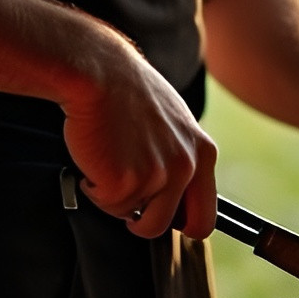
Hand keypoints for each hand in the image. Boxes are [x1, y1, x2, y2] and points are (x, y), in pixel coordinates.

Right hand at [62, 36, 218, 240]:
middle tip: (126, 203)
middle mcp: (186, 167)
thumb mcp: (174, 122)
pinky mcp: (124, 182)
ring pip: (131, 216)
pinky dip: (93, 187)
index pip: (205, 217)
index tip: (162, 217)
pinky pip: (105, 203)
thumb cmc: (128, 91)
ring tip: (107, 163)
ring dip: (115, 198)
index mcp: (203, 153)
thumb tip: (176, 195)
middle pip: (167, 226)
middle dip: (144, 223)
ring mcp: (157, 177)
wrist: (99, 72)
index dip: (180, 223)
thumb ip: (181, 156)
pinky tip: (94, 158)